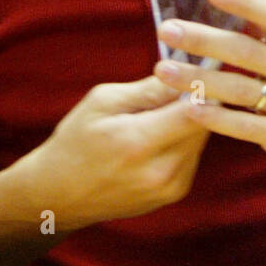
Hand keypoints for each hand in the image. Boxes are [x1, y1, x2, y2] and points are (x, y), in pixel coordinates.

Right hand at [10, 76, 209, 232]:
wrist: (60, 195)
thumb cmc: (76, 140)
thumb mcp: (103, 102)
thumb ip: (148, 89)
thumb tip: (186, 73)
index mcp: (138, 143)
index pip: (195, 112)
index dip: (201, 87)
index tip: (197, 70)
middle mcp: (161, 171)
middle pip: (204, 125)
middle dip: (197, 101)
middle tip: (178, 85)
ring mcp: (170, 187)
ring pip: (202, 139)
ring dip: (191, 120)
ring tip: (161, 111)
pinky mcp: (175, 193)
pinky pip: (193, 155)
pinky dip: (184, 139)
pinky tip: (160, 134)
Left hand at [152, 0, 265, 182]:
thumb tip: (226, 1)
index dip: (245, 2)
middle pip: (247, 52)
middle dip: (205, 39)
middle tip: (168, 30)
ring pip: (240, 89)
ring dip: (198, 79)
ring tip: (164, 70)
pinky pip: (246, 125)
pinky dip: (217, 117)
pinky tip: (189, 108)